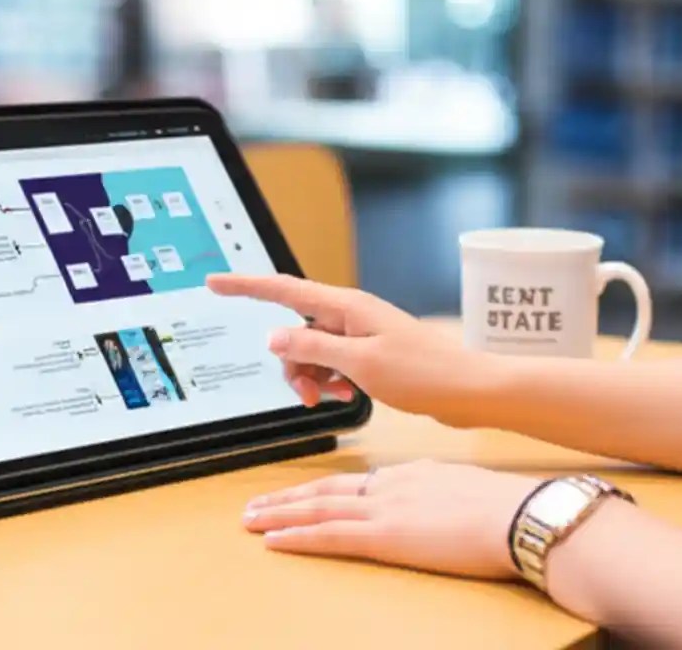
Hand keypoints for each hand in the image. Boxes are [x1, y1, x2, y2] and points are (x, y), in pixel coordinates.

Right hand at [206, 273, 496, 425]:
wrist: (467, 391)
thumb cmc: (423, 373)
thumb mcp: (359, 363)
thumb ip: (313, 349)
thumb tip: (274, 337)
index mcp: (347, 307)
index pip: (285, 290)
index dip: (246, 286)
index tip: (214, 282)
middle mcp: (351, 315)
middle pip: (295, 331)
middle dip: (291, 364)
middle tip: (308, 396)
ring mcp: (360, 335)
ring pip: (312, 352)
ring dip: (311, 378)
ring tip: (332, 399)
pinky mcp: (369, 355)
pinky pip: (332, 364)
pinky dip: (330, 381)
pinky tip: (345, 397)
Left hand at [241, 459, 538, 578]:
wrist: (515, 512)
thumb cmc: (504, 505)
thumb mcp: (465, 487)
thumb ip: (441, 493)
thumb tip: (436, 502)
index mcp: (409, 474)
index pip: (354, 482)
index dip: (321, 488)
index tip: (300, 493)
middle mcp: (389, 486)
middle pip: (325, 490)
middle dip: (287, 498)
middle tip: (255, 504)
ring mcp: (384, 509)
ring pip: (318, 510)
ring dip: (280, 514)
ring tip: (250, 519)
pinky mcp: (384, 536)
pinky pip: (330, 537)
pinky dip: (298, 537)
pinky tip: (274, 541)